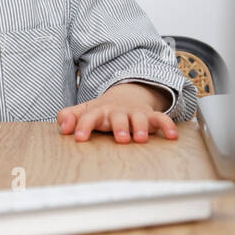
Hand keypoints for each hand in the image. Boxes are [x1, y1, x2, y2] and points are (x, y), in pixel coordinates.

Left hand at [56, 82, 178, 142]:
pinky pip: (161, 119)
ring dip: (141, 127)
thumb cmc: (101, 110)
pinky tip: (172, 136)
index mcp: (99, 111)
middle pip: (118, 118)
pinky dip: (168, 126)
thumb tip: (62, 126)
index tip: (79, 138)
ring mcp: (134, 113)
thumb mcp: (83, 110)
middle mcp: (117, 112)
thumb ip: (68, 117)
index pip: (89, 117)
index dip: (83, 126)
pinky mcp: (150, 116)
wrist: (125, 95)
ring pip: (140, 119)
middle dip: (120, 127)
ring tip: (140, 139)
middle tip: (121, 139)